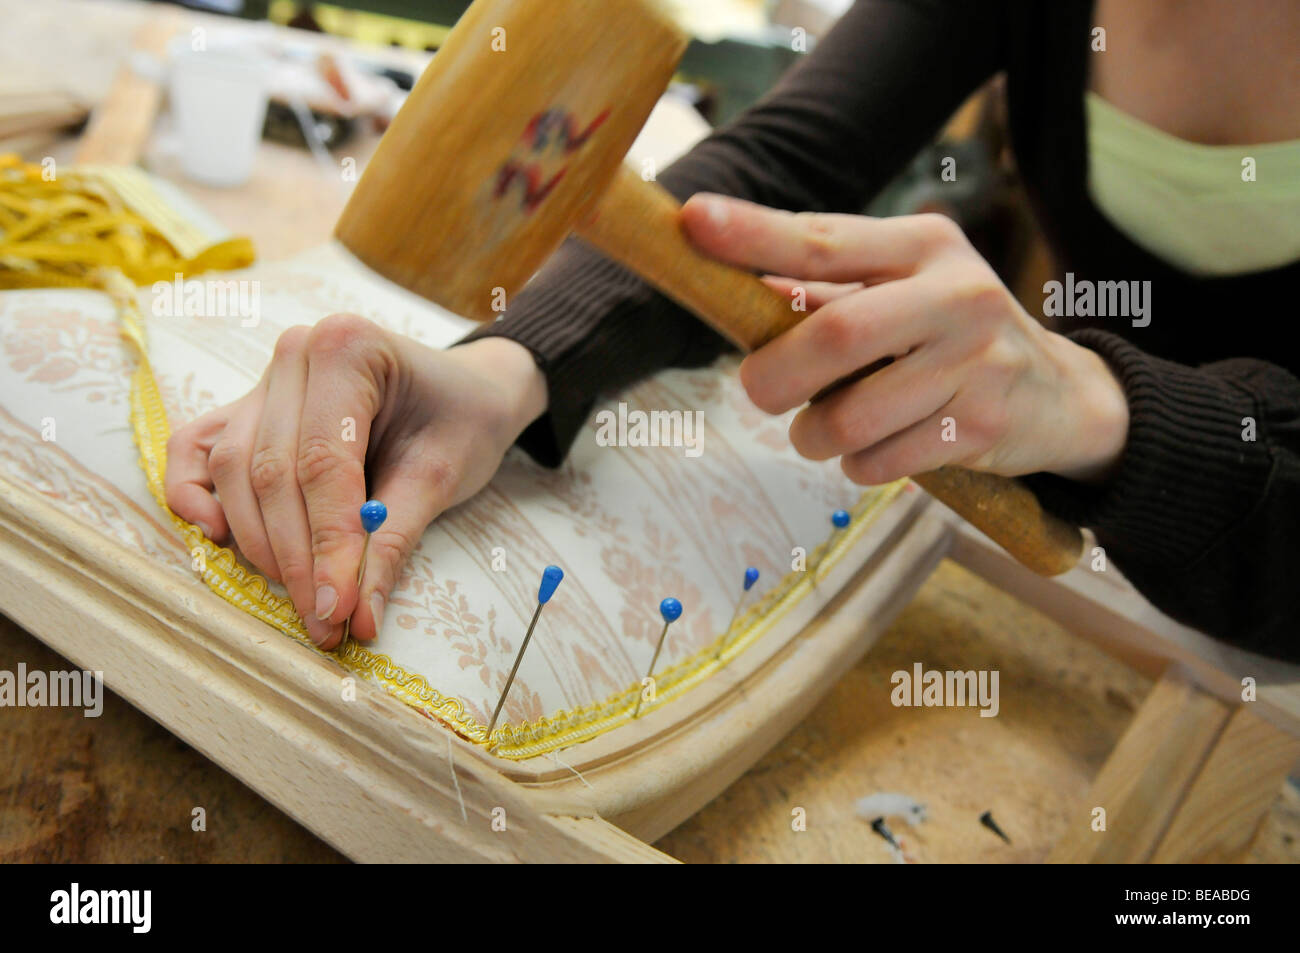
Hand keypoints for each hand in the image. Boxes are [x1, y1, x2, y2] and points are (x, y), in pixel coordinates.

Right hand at [165, 317, 545, 647]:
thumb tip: (357, 618)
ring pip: (234, 469)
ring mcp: (264, 378)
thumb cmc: (461, 422)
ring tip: (302, 600)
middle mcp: (295, 353)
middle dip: (295, 557)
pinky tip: (217, 538)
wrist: (466, 392)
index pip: (322, 461)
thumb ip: (392, 542)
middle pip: (270, 470)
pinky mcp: (247, 408)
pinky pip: (198, 448)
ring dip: (259, 544)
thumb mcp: (441, 477)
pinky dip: (193, 494)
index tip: (337, 609)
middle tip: (324, 621)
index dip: (325, 542)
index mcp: (349, 347)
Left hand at [679, 195, 1129, 484]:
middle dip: (773, 376)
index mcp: (923, 244)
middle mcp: (957, 292)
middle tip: (758, 392)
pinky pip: (881, 461)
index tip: (693, 222)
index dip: (753, 235)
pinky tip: (876, 448)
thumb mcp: (904, 290)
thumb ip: (826, 291)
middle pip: (832, 334)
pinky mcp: (983, 424)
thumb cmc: (952, 335)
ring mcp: (976, 360)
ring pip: (850, 416)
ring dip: (814, 434)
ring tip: (825, 428)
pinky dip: (856, 465)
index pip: (822, 240)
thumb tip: (736, 290)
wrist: (1062, 395)